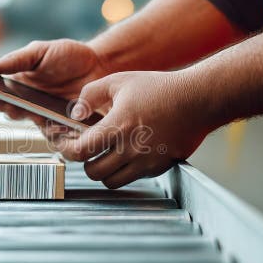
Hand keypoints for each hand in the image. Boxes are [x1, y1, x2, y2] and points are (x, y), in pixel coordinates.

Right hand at [0, 39, 109, 122]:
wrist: (101, 66)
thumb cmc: (70, 56)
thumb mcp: (41, 51)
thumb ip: (16, 59)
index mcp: (18, 81)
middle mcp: (27, 100)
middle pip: (7, 108)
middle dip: (0, 105)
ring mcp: (42, 113)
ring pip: (25, 119)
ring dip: (20, 115)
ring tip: (17, 108)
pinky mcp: (59, 123)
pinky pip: (48, 129)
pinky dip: (43, 126)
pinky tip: (41, 118)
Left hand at [49, 71, 219, 187]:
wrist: (198, 100)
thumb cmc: (159, 88)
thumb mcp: (120, 81)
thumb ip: (91, 95)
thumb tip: (75, 113)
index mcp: (117, 126)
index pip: (80, 152)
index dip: (66, 150)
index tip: (64, 145)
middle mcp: (130, 149)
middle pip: (92, 172)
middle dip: (84, 161)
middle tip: (86, 148)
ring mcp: (146, 162)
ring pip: (111, 181)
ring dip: (103, 170)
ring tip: (104, 154)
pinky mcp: (159, 168)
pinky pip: (132, 178)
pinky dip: (123, 171)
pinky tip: (126, 153)